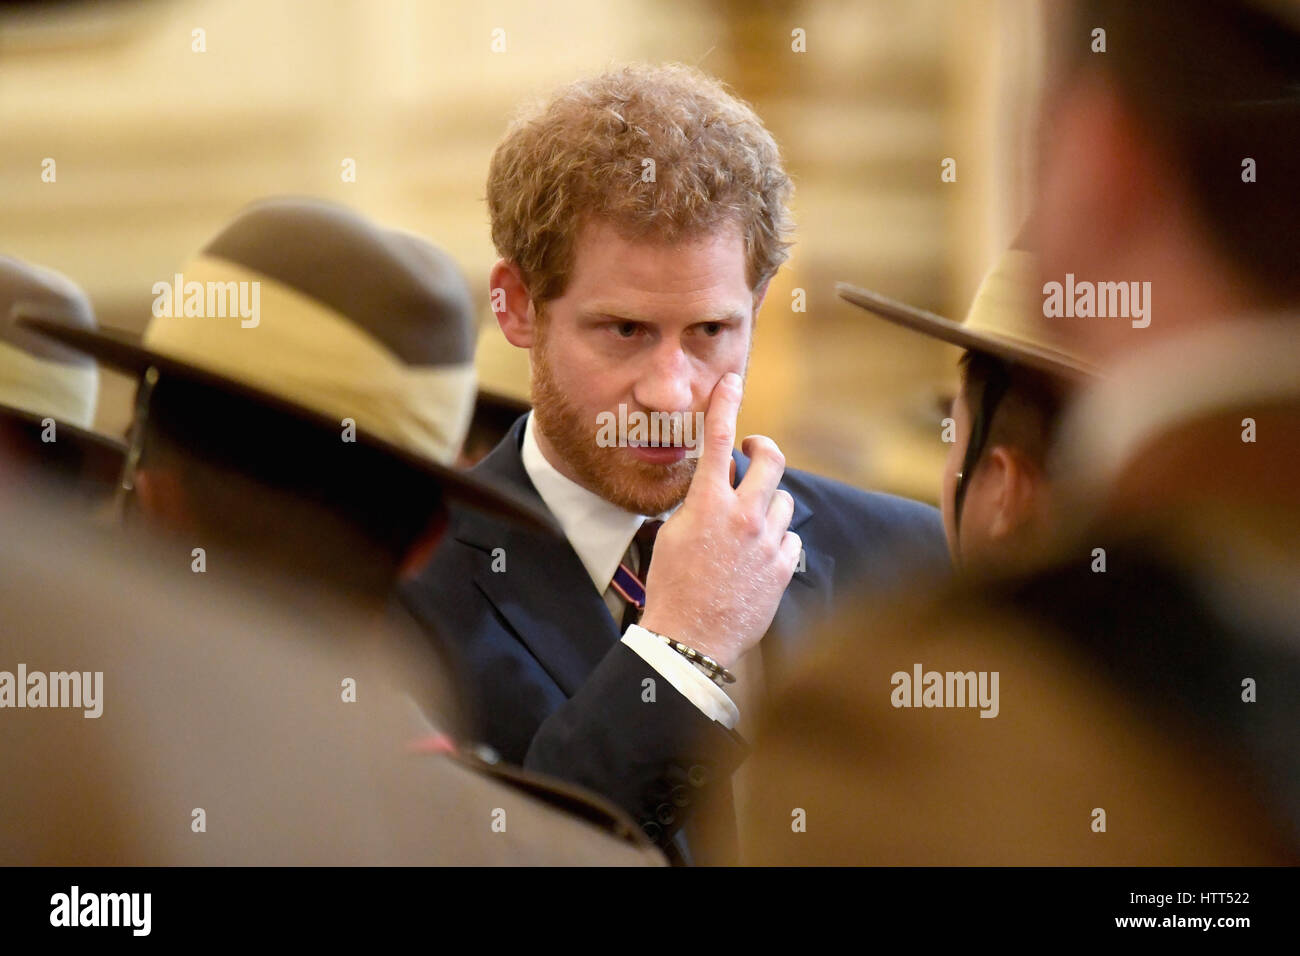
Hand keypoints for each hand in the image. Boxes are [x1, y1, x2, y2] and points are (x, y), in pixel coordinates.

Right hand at [639, 372, 800, 668]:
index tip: (732, 383)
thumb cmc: (670, 588)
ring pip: (785, 501)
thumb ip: (696, 506)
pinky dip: (778, 541)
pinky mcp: (783, 568)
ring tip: (749, 523)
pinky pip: (791, 539)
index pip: (718, 439)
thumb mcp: (671, 535)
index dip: (726, 404)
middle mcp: (743, 517)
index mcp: (708, 504)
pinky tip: (759, 556)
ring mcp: (767, 543)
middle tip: (755, 452)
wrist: (690, 638)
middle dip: (765, 449)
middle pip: (772, 461)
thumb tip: (712, 489)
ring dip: (769, 504)